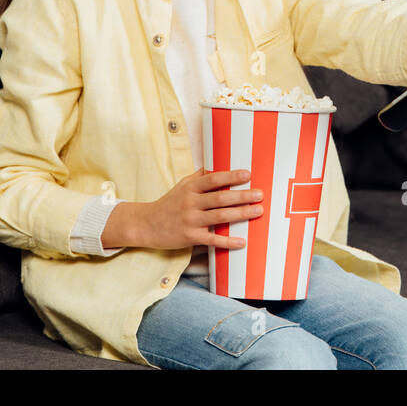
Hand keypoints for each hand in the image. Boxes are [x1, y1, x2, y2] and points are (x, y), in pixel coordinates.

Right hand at [128, 169, 263, 250]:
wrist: (146, 224)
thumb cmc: (169, 203)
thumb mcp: (182, 185)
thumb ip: (200, 176)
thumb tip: (219, 163)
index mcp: (190, 188)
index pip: (213, 180)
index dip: (231, 177)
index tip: (248, 174)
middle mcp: (190, 203)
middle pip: (220, 198)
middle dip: (242, 196)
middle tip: (260, 194)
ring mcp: (190, 221)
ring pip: (220, 217)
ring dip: (241, 214)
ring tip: (258, 211)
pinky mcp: (190, 237)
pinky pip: (212, 239)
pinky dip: (228, 241)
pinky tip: (242, 241)